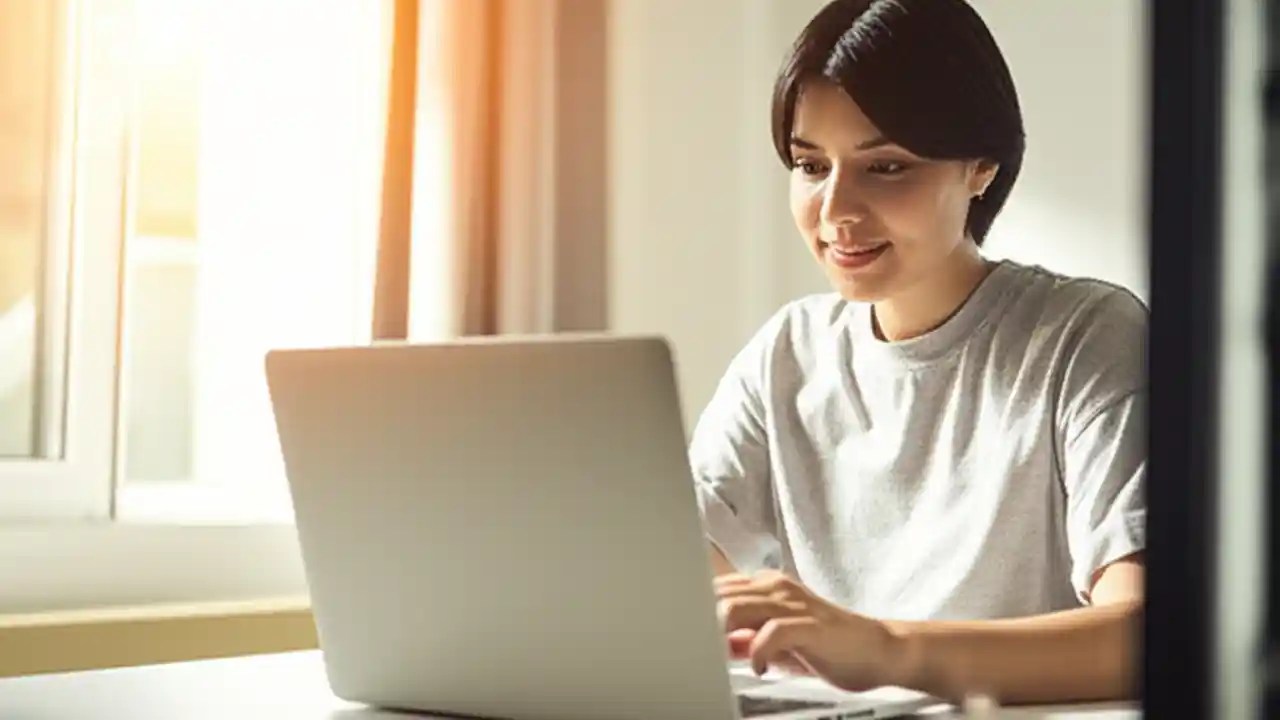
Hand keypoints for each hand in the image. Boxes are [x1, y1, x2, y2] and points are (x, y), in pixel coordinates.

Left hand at [715, 570, 908, 691]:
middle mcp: (776, 588)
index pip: (716, 588)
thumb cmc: (830, 646)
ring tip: (727, 659)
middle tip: (703, 652)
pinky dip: (758, 652)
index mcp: (766, 587)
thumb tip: (717, 644)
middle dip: (703, 624)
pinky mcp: (809, 624)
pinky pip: (770, 632)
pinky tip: (761, 668)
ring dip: (722, 636)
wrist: (879, 650)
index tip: (689, 634)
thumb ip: (746, 638)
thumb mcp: (778, 640)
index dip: (697, 610)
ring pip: (736, 608)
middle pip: (717, 595)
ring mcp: (793, 604)